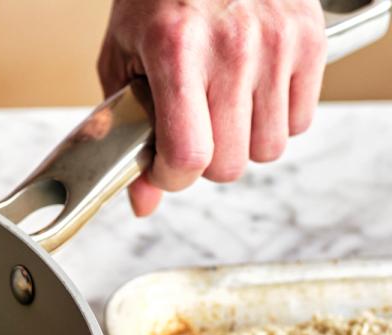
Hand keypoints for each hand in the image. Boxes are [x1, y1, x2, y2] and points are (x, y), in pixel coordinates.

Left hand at [98, 0, 326, 215]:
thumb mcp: (121, 56)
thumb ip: (125, 128)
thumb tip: (144, 200)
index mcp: (175, 51)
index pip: (189, 154)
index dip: (172, 177)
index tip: (164, 168)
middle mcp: (231, 48)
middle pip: (231, 163)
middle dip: (205, 161)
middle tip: (193, 132)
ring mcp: (276, 43)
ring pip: (269, 148)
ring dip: (243, 141)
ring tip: (222, 108)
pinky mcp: (310, 38)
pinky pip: (300, 119)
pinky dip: (276, 118)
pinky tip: (251, 91)